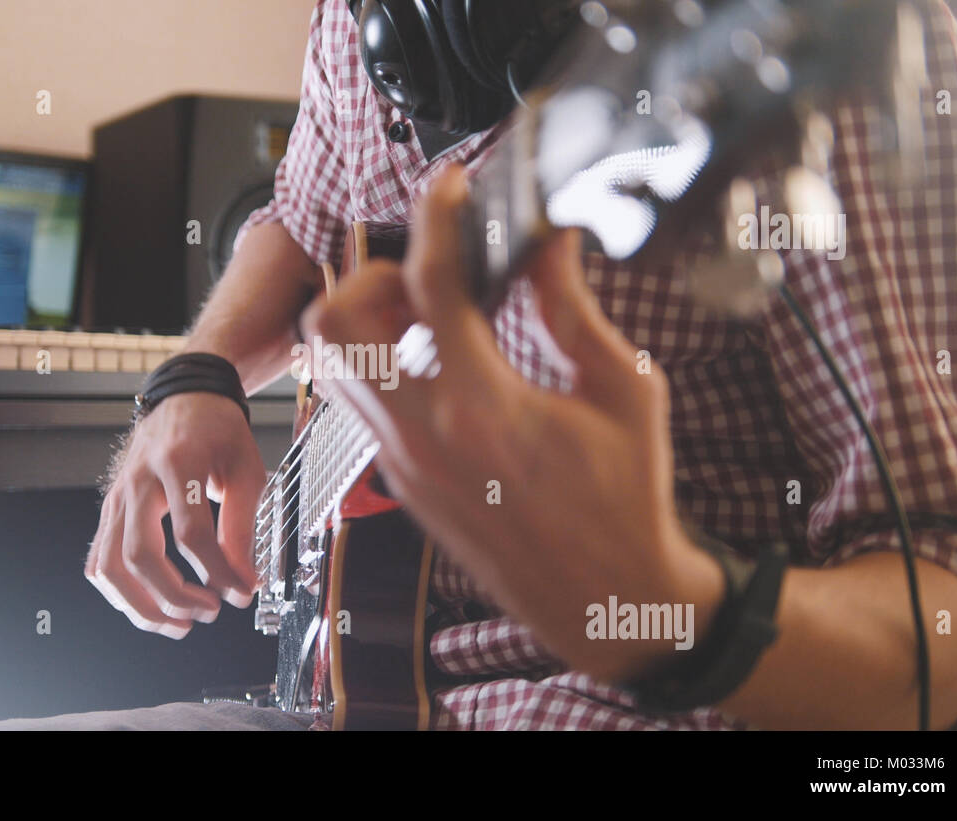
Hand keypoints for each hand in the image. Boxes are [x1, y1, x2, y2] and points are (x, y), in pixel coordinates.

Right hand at [85, 391, 262, 637]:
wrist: (186, 400)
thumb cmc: (218, 432)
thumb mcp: (246, 470)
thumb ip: (243, 527)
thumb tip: (243, 581)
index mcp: (178, 462)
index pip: (191, 534)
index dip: (218, 572)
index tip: (242, 591)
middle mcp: (139, 480)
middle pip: (141, 556)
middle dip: (176, 597)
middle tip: (210, 611)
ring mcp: (118, 496)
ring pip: (110, 566)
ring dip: (142, 606)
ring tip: (179, 623)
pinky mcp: (110, 510)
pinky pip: (100, 562)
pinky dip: (121, 594)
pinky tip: (152, 604)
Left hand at [299, 167, 722, 680]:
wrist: (604, 598)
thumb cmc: (624, 501)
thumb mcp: (621, 391)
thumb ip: (571, 309)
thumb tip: (549, 241)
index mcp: (485, 407)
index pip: (430, 287)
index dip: (435, 218)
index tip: (448, 186)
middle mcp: (425, 434)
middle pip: (338, 323)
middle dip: (372, 273)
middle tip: (425, 270)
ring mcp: (401, 462)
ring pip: (332, 365)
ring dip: (363, 320)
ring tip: (423, 310)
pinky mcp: (399, 480)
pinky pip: (359, 404)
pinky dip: (378, 364)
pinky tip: (433, 359)